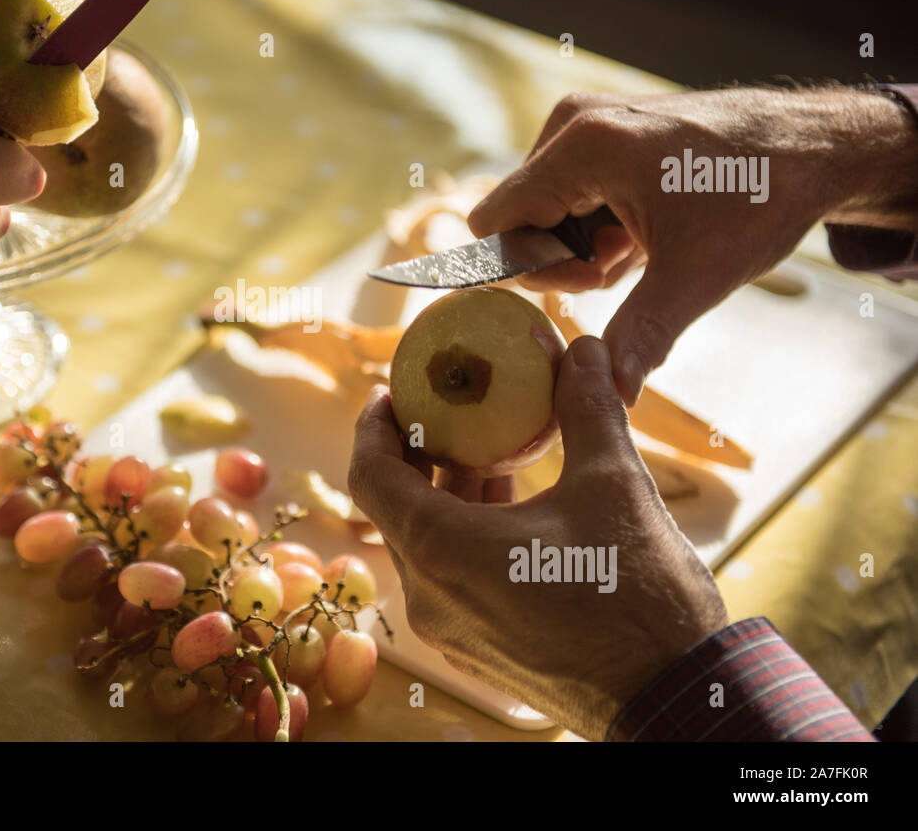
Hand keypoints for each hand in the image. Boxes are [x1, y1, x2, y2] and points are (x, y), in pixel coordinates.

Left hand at [347, 336, 727, 739]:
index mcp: (443, 551)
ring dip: (445, 494)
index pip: (371, 476)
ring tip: (485, 446)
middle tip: (442, 410)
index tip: (391, 391)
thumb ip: (589, 408)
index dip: (373, 426)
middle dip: (414, 454)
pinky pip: (448, 579)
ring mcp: (450, 632)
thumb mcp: (615, 483)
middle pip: (393, 509)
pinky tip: (509, 501)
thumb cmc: (642, 595)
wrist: (676, 698)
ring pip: (424, 545)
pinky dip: (462, 533)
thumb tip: (584, 349)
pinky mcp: (477, 651)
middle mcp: (430, 597)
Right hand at [467, 88, 917, 402]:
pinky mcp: (604, 126)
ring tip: (644, 246)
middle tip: (627, 268)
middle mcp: (574, 123)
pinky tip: (645, 229)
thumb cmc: (761, 196)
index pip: (495, 222)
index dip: (528, 267)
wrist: (814, 147)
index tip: (592, 277)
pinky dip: (599, 221)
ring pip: (544, 209)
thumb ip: (640, 332)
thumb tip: (610, 392)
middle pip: (518, 219)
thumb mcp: (697, 276)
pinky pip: (569, 189)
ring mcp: (588, 119)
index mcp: (584, 148)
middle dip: (565, 259)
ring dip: (585, 244)